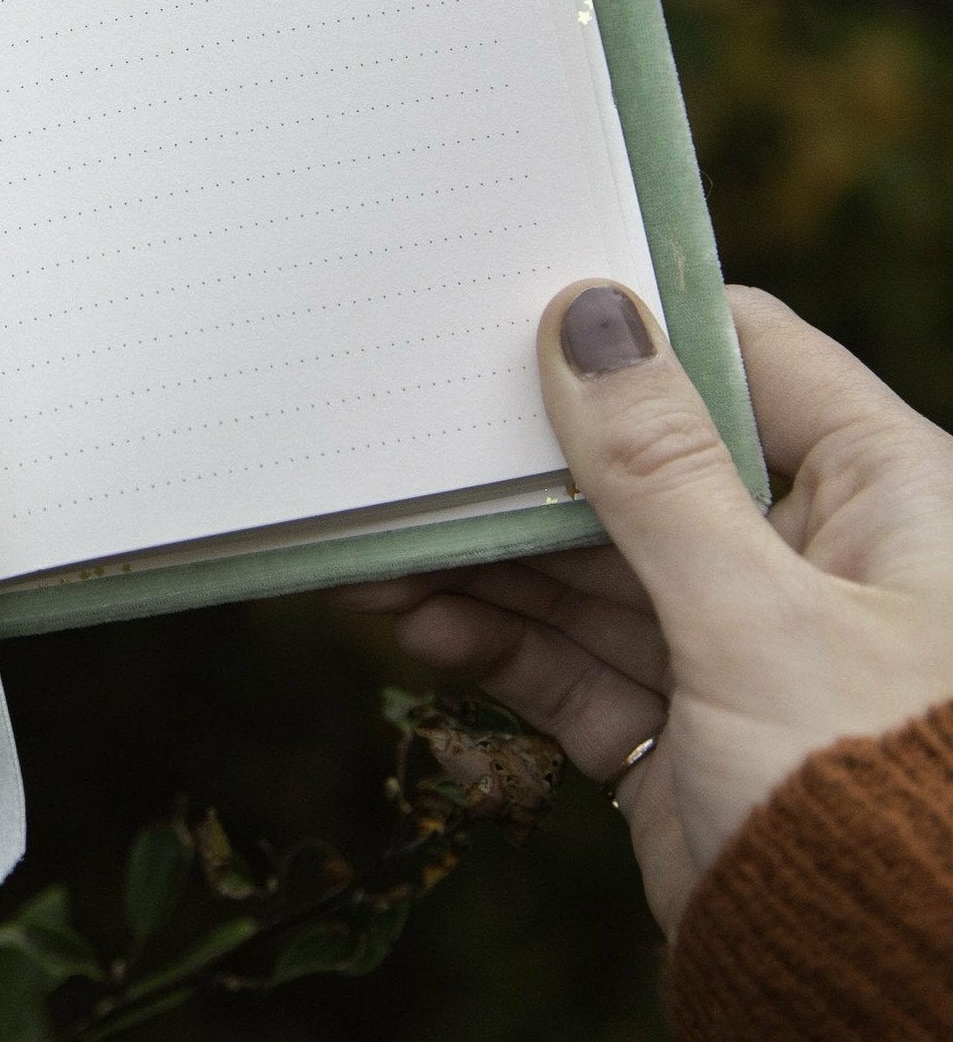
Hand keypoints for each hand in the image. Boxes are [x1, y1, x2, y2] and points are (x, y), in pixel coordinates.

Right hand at [338, 280, 952, 934]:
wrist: (893, 1022)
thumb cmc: (885, 800)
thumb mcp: (762, 616)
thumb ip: (659, 469)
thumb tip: (589, 316)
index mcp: (885, 497)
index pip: (749, 356)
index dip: (636, 324)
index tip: (516, 297)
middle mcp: (815, 557)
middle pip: (644, 467)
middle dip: (519, 462)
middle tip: (409, 431)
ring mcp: (745, 645)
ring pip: (590, 568)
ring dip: (482, 559)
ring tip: (372, 541)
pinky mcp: (686, 729)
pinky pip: (574, 660)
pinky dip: (494, 643)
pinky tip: (410, 622)